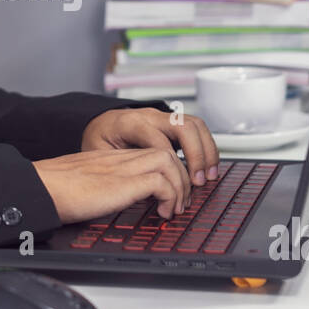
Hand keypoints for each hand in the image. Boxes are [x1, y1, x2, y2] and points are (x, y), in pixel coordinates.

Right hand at [32, 148, 191, 224]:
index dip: (169, 173)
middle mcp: (120, 159)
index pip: (153, 153)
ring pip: (170, 161)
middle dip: (182, 179)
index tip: (171, 196)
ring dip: (180, 186)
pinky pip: (161, 181)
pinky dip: (170, 197)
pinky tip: (163, 213)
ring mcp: (122, 168)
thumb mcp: (87, 185)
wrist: (39, 188)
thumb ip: (104, 187)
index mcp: (112, 158)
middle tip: (180, 203)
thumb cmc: (53, 191)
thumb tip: (114, 204)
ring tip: (174, 209)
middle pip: (167, 154)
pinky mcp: (123, 182)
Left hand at [79, 107, 220, 187]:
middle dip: (196, 155)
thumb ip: (121, 169)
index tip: (176, 186)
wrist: (99, 123)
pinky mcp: (171, 123)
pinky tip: (207, 167)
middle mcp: (149, 116)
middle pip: (184, 126)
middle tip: (199, 181)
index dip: (172, 164)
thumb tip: (143, 192)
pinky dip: (206, 147)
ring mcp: (163, 117)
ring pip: (195, 125)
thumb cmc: (98, 139)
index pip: (159, 141)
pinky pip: (196, 129)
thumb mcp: (98, 154)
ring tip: (209, 176)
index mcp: (130, 123)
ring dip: (207, 151)